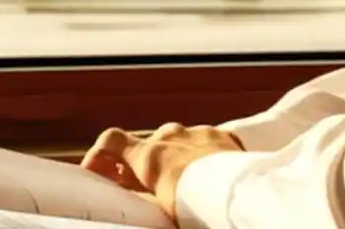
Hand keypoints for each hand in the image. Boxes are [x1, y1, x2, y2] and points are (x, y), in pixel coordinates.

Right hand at [81, 123, 243, 219]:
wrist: (246, 195)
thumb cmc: (200, 209)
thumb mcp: (161, 210)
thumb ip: (142, 200)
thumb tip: (135, 204)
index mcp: (149, 157)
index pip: (111, 141)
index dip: (100, 154)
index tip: (98, 172)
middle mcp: (171, 138)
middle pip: (148, 144)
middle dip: (146, 163)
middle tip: (148, 188)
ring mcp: (199, 134)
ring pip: (179, 141)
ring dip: (176, 159)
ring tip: (186, 185)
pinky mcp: (225, 137)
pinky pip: (206, 143)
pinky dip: (202, 156)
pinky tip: (212, 176)